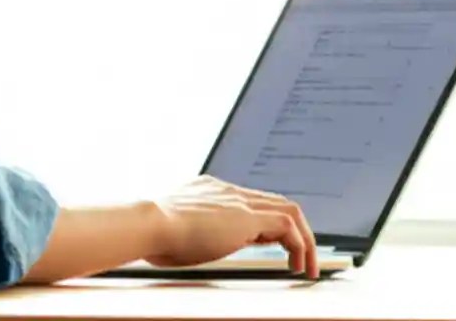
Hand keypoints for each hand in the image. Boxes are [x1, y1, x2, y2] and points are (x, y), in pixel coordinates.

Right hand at [146, 175, 318, 277]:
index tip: (275, 245)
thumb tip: (189, 245)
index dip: (268, 224)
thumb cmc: (154, 235)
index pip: (252, 201)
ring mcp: (238, 200)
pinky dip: (299, 245)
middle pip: (275, 201)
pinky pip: (288, 225)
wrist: (150, 224)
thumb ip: (192, 231)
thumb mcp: (178, 231)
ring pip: (289, 210)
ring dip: (304, 240)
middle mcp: (228, 190)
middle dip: (294, 230)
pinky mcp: (248, 215)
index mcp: (210, 190)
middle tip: (300, 256)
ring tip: (306, 265)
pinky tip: (296, 264)